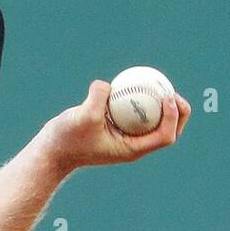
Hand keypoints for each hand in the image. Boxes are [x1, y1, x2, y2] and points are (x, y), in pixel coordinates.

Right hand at [38, 79, 190, 172]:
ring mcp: (126, 136)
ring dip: (160, 103)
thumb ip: (96, 99)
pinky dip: (139, 97)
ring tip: (159, 82)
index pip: (165, 136)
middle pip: (168, 130)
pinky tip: (135, 80)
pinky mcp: (117, 126)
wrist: (52, 150)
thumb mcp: (81, 118)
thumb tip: (107, 84)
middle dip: (177, 111)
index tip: (168, 96)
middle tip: (172, 91)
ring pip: (154, 120)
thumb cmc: (67, 139)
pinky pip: (136, 111)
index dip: (174, 117)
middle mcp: (133, 145)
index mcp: (132, 149)